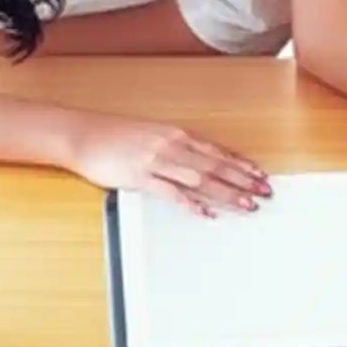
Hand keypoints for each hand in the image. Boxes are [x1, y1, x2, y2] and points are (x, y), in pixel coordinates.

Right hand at [64, 113, 270, 217]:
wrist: (82, 133)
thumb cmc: (113, 135)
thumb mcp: (151, 135)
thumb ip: (175, 147)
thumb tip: (196, 161)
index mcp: (175, 134)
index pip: (216, 151)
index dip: (241, 163)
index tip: (259, 174)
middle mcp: (171, 145)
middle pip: (216, 165)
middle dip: (243, 180)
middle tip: (264, 192)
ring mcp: (157, 160)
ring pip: (201, 178)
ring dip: (227, 192)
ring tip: (247, 204)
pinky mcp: (140, 176)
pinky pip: (171, 192)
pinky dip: (191, 204)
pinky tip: (206, 213)